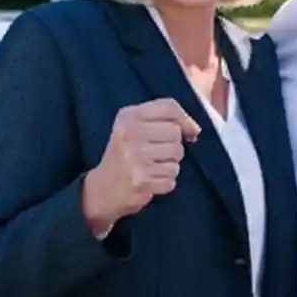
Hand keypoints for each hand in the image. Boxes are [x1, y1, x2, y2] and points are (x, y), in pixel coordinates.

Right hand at [81, 98, 200, 233]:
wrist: (101, 190)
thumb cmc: (124, 155)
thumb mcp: (135, 127)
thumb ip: (166, 120)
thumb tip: (195, 129)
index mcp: (128, 117)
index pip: (168, 107)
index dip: (184, 119)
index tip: (187, 131)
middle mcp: (130, 134)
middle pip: (176, 133)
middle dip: (173, 146)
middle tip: (155, 154)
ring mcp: (135, 158)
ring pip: (177, 156)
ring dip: (170, 165)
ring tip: (151, 167)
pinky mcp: (141, 181)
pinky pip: (172, 178)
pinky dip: (164, 182)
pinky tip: (149, 181)